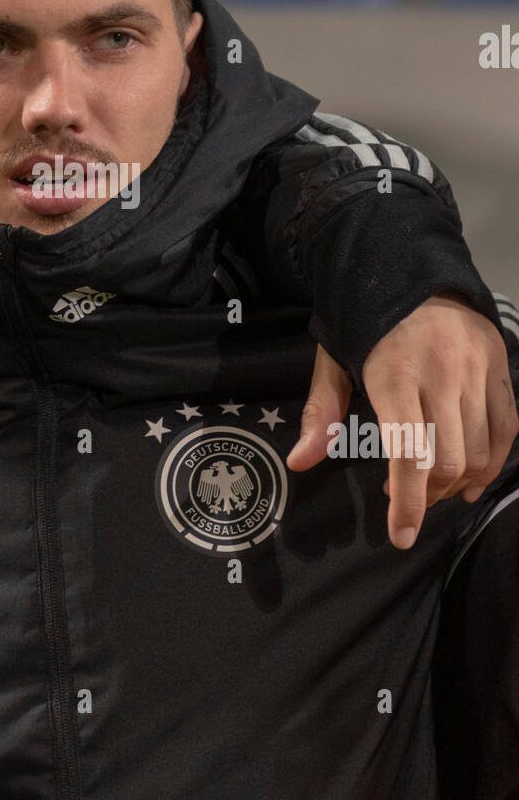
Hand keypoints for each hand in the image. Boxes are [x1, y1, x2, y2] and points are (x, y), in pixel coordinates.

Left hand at [286, 294, 518, 549]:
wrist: (407, 264)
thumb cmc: (362, 318)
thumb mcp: (332, 358)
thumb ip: (322, 411)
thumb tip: (301, 462)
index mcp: (394, 373)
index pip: (408, 453)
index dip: (407, 503)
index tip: (400, 536)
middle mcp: (442, 373)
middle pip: (447, 460)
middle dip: (427, 495)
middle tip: (405, 498)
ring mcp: (476, 369)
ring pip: (481, 450)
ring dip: (457, 483)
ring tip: (434, 489)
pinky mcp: (499, 364)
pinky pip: (508, 427)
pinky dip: (494, 461)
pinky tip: (474, 479)